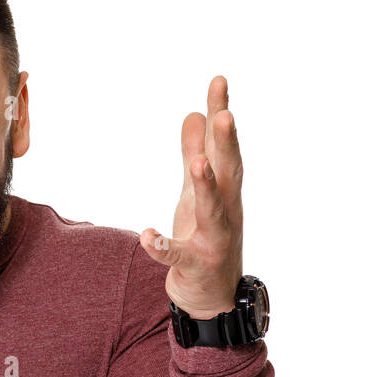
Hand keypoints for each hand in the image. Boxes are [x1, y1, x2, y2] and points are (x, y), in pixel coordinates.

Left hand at [139, 75, 243, 317]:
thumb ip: (195, 152)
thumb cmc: (206, 237)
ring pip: (212, 211)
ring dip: (206, 187)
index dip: (221, 113)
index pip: (224, 146)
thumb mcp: (197, 191)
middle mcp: (226, 211)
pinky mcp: (194, 265)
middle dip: (226, 144)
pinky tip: (147, 235)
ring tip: (197, 163)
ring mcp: (213, 239)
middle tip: (224, 113)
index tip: (218, 81)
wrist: (211, 295)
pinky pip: (177, 255)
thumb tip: (196, 113)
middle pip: (228, 173)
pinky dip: (163, 245)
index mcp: (224, 189)